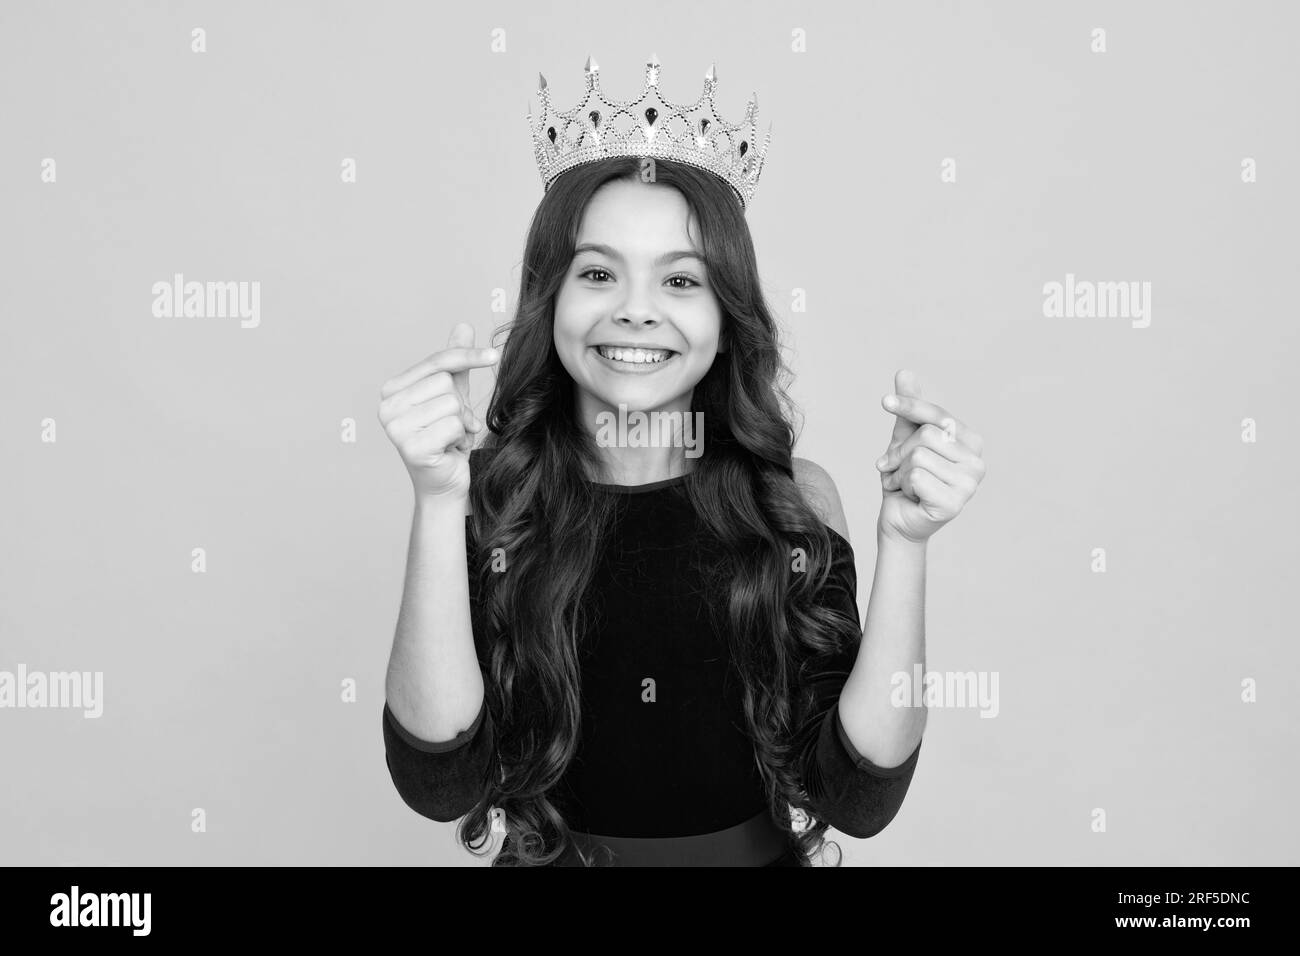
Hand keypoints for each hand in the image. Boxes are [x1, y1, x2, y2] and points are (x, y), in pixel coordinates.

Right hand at [377, 323, 498, 500]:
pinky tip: (449, 451)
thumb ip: (454, 363)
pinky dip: (460, 439)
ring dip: (461, 424)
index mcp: (392, 390)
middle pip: (447, 384)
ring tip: (449, 438)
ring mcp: (395, 428)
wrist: (444, 483)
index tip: (493, 355)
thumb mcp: (453, 395)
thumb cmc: (446, 438)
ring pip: (452, 404)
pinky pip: (454, 426)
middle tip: (452, 426)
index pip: (438, 362)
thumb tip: (463, 325)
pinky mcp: (411, 448)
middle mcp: (386, 406)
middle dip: (460, 406)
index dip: (468, 356)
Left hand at [874, 369, 984, 544]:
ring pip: (918, 457)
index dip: (910, 406)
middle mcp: (977, 461)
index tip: (885, 401)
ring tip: (902, 483)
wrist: (899, 519)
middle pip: (925, 435)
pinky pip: (916, 477)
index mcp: (971, 442)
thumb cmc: (906, 477)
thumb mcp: (905, 438)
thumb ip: (909, 409)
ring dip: (899, 471)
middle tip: (894, 468)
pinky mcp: (955, 503)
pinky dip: (902, 486)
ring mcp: (970, 484)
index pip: (939, 415)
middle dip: (899, 452)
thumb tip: (905, 371)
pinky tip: (909, 496)